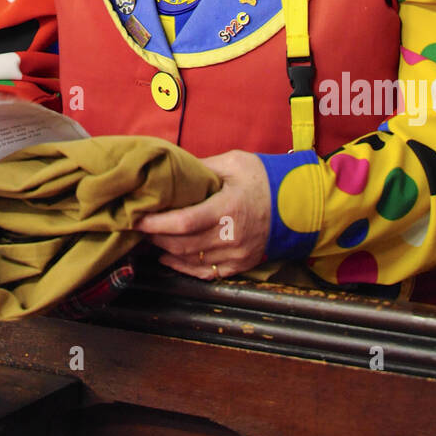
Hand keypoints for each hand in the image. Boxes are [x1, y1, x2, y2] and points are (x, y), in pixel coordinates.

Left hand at [135, 150, 270, 280]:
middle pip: (182, 245)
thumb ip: (202, 167)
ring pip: (190, 260)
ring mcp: (236, 255)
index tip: (137, 218)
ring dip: (165, 251)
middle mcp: (231, 237)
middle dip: (155, 237)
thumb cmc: (263, 179)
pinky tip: (167, 256)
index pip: (184, 222)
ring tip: (148, 238)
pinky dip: (182, 266)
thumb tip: (173, 170)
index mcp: (228, 209)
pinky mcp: (239, 265)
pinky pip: (204, 273)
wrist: (298, 204)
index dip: (157, 223)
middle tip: (137, 226)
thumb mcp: (234, 163)